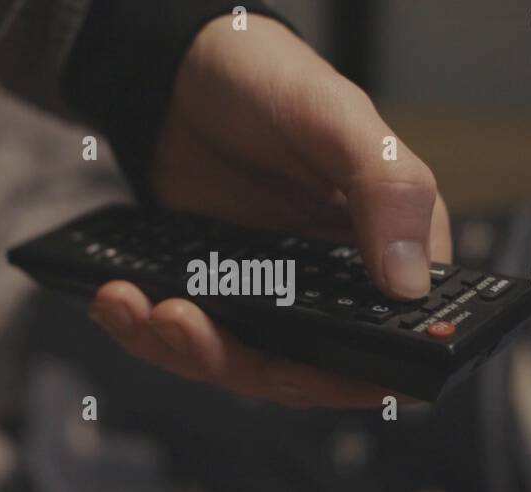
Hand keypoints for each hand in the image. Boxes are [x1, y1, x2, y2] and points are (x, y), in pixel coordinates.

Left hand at [89, 15, 451, 408]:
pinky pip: (190, 338)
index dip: (355, 377)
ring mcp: (273, 293)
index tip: (291, 367)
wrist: (180, 74)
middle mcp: (335, 284)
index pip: (395, 343)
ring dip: (182, 350)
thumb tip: (409, 283)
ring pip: (239, 362)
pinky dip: (149, 332)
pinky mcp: (218, 292)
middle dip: (240, 361)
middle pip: (304, 370)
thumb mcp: (336, 117)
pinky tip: (121, 302)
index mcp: (388, 248)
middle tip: (181, 320)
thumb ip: (386, 190)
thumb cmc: (268, 78)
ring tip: (137, 307)